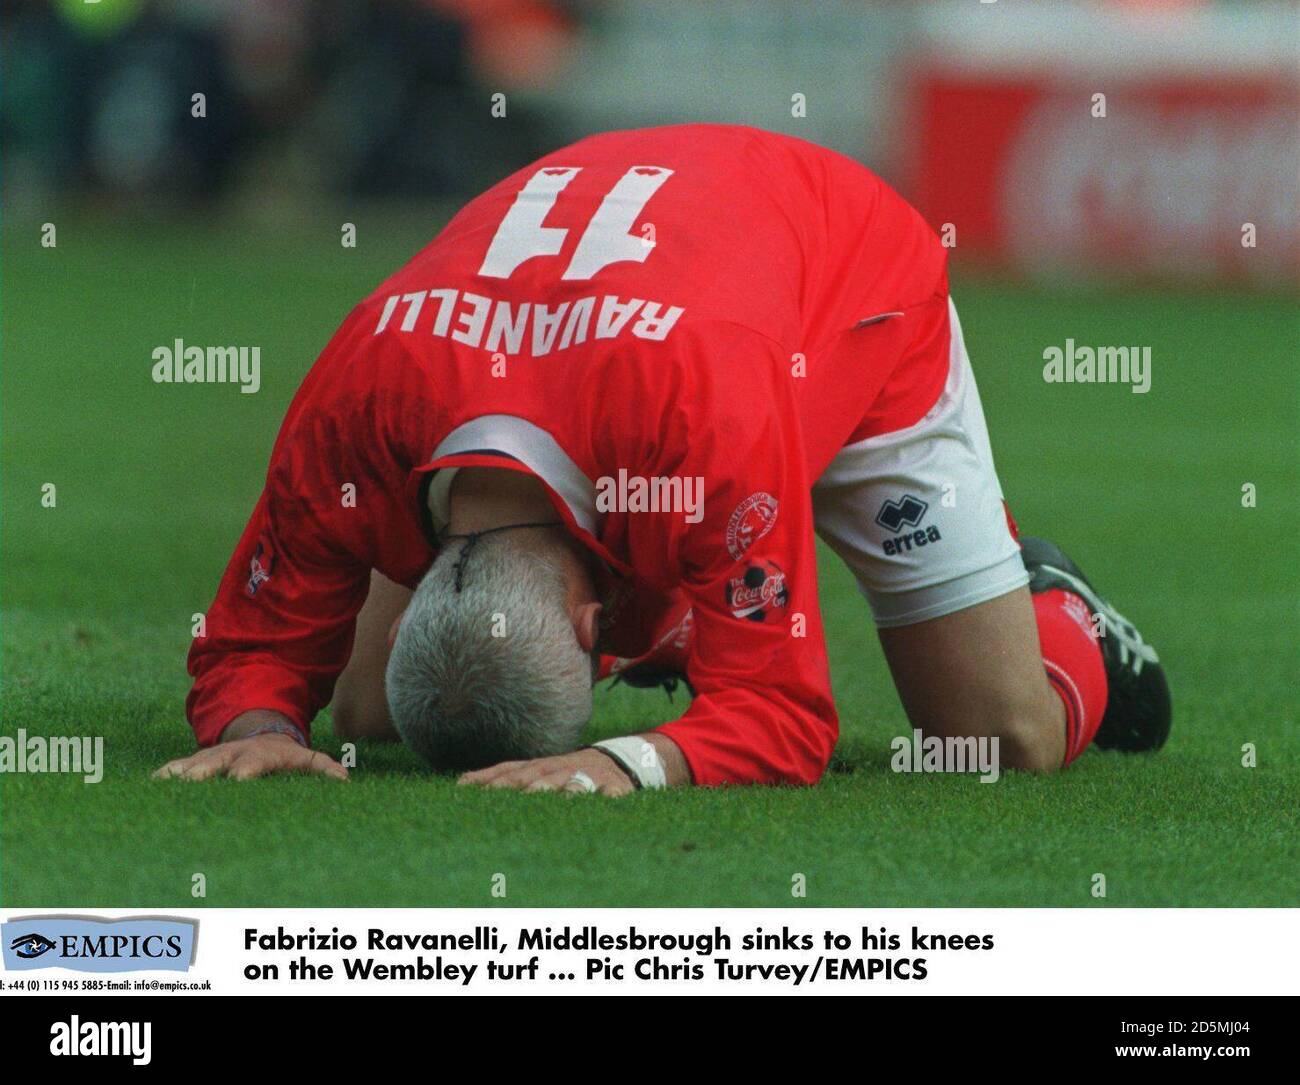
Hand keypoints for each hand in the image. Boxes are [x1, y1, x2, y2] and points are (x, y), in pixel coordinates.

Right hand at [153, 733, 347, 781]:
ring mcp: (211, 757)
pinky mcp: (195, 763)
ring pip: (191, 765)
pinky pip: (175, 767)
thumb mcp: (305, 758)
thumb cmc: (284, 755)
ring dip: (178, 775)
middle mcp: (231, 755)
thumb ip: (323, 768)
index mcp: (259, 756)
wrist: (260, 733)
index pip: (252, 764)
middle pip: (215, 763)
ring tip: (161, 785)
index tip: (239, 780)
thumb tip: (344, 779)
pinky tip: (149, 786)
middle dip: (204, 772)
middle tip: (192, 783)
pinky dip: (164, 775)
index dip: (246, 771)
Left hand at [458, 748, 635, 796]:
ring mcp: (586, 777)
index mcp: (538, 767)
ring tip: (547, 795)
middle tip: (502, 795)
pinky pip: (609, 793)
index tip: (465, 789)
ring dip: (558, 787)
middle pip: (538, 775)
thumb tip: (461, 784)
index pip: (510, 771)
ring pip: (572, 782)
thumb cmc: (564, 772)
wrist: (615, 762)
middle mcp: (559, 769)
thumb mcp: (536, 770)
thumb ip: (503, 776)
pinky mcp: (612, 788)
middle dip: (520, 783)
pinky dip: (605, 796)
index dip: (489, 779)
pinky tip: (600, 801)